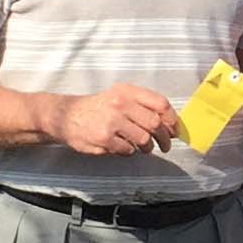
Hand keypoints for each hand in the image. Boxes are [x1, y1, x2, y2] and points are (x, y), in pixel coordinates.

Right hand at [55, 84, 181, 155]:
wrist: (67, 115)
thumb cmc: (100, 107)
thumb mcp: (120, 97)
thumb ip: (144, 107)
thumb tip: (171, 126)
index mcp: (128, 91)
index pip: (160, 103)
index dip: (172, 119)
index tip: (174, 130)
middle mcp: (120, 103)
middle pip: (155, 124)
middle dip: (164, 138)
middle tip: (165, 146)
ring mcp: (112, 121)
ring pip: (144, 140)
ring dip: (147, 147)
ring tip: (142, 147)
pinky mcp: (104, 139)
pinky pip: (128, 150)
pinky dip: (129, 151)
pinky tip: (122, 146)